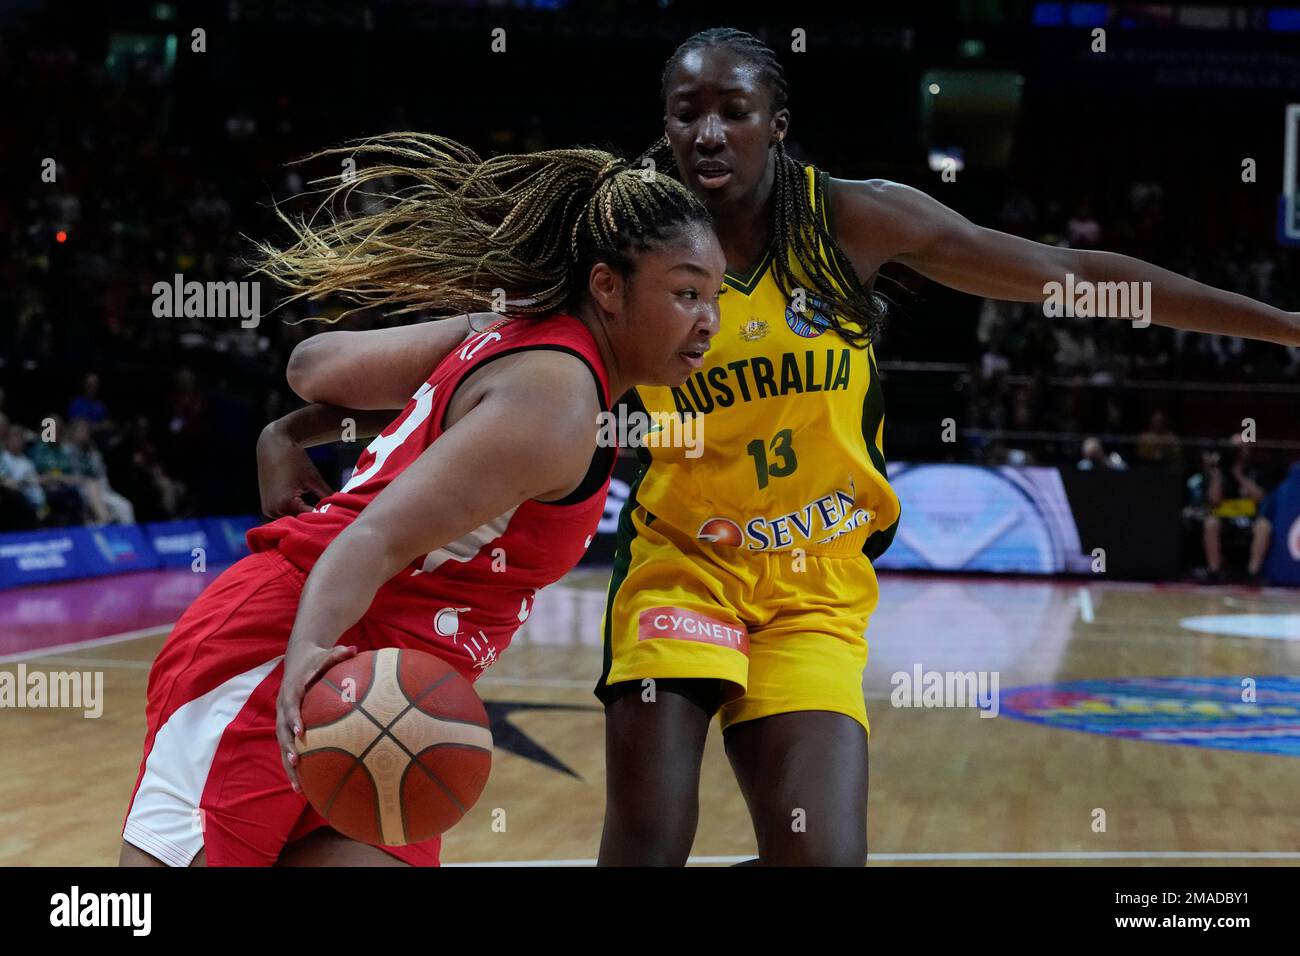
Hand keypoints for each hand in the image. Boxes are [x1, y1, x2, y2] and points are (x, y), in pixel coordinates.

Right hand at [257, 421, 332, 517]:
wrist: (272, 446)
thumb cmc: (294, 459)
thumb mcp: (314, 479)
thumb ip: (327, 497)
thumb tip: (342, 510)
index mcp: (285, 503)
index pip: (310, 520)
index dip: (325, 519)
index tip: (339, 521)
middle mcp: (273, 510)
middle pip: (300, 524)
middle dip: (315, 522)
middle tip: (333, 521)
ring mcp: (268, 511)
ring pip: (292, 522)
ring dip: (305, 521)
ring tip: (322, 517)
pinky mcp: (267, 508)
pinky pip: (285, 517)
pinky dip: (297, 516)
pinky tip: (309, 513)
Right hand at [276, 640, 358, 791]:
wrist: (298, 657)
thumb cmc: (316, 658)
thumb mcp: (326, 652)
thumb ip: (338, 653)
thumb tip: (353, 648)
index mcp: (292, 691)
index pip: (291, 706)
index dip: (294, 719)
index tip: (302, 732)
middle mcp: (284, 707)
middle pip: (282, 731)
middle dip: (288, 748)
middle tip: (297, 762)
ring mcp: (283, 718)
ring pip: (283, 745)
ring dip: (288, 765)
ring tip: (298, 787)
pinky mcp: (286, 726)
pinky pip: (288, 748)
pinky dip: (293, 765)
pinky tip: (303, 786)